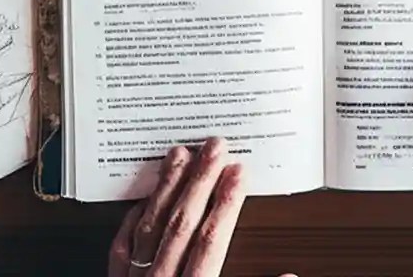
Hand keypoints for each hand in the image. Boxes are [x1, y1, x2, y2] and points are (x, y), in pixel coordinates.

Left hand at [108, 138, 246, 276]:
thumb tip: (291, 270)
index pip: (211, 240)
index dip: (226, 204)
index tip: (237, 173)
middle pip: (182, 224)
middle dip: (201, 181)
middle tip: (214, 148)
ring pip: (151, 226)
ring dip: (168, 187)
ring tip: (179, 156)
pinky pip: (121, 246)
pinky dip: (134, 219)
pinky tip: (144, 198)